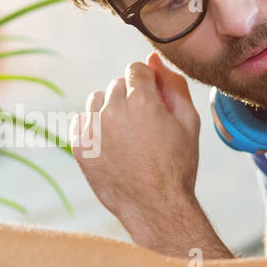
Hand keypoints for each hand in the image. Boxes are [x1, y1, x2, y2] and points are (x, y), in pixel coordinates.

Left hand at [70, 52, 200, 233]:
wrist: (156, 207)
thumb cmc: (177, 165)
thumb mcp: (188, 122)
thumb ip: (173, 85)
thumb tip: (153, 59)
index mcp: (142, 101)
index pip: (136, 69)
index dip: (147, 84)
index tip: (153, 102)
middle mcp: (112, 111)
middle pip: (116, 85)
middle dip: (129, 97)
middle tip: (143, 125)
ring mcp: (93, 130)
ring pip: (95, 100)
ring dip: (108, 110)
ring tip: (126, 135)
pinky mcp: (79, 147)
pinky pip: (80, 121)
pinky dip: (93, 128)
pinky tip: (110, 144)